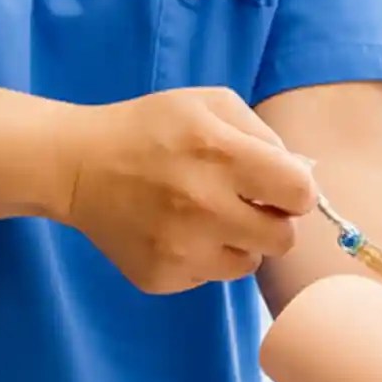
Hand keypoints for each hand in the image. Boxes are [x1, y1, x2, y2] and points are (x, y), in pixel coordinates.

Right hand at [53, 87, 316, 292]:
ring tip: (205, 215)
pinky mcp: (162, 276)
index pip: (300, 194)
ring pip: (249, 263)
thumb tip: (304, 176)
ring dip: (238, 242)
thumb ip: (264, 136)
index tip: (276, 186)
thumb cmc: (151, 129)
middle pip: (283, 239)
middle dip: (272, 221)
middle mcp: (204, 206)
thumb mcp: (210, 104)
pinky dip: (203, 257)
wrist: (77, 166)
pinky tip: (176, 231)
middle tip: (245, 204)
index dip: (295, 190)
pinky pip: (211, 276)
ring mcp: (181, 248)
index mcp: (221, 154)